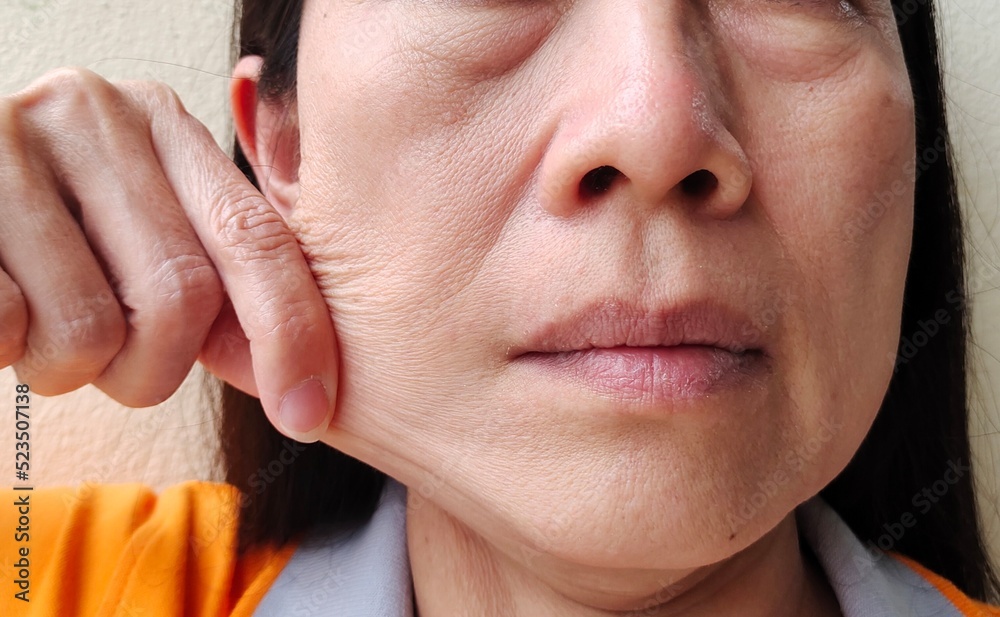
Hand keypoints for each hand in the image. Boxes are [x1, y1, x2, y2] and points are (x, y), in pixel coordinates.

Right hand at [0, 67, 337, 441]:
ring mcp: (10, 142)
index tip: (307, 415)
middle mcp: (96, 116)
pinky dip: (4, 348)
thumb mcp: (140, 217)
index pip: (255, 238)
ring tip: (39, 328)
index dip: (293, 334)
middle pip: (182, 298)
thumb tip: (305, 373)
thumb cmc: (50, 228)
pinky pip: (5, 327)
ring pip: (90, 331)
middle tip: (111, 364)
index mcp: (163, 125)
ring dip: (68, 368)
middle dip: (154, 370)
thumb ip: (209, 258)